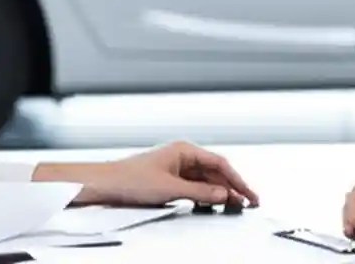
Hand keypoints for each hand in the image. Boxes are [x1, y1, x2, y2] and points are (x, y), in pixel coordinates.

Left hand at [39, 141, 259, 208]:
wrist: (105, 184)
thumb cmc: (131, 179)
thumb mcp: (170, 188)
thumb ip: (200, 191)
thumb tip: (224, 194)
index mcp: (184, 150)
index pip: (219, 163)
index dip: (237, 179)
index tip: (249, 194)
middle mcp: (182, 156)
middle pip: (215, 171)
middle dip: (232, 186)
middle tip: (248, 202)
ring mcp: (176, 168)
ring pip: (206, 180)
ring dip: (220, 192)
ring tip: (235, 206)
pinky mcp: (169, 180)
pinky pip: (195, 186)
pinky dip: (206, 195)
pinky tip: (213, 204)